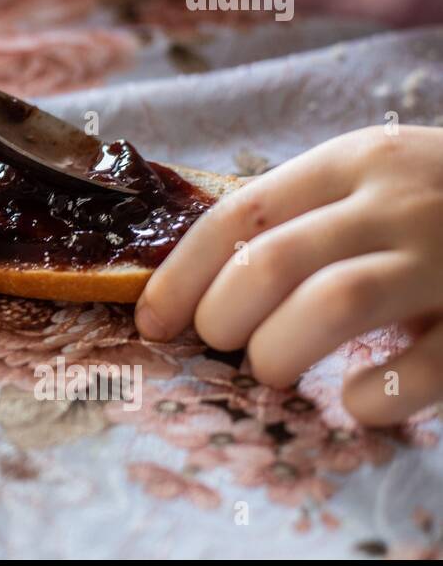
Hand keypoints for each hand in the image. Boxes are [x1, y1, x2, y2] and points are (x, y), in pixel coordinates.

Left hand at [136, 125, 442, 425]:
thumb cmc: (442, 198)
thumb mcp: (370, 181)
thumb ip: (300, 215)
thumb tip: (194, 284)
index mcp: (350, 163)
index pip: (236, 216)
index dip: (180, 276)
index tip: (151, 322)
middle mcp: (394, 202)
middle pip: (271, 262)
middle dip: (222, 317)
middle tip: (222, 345)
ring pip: (333, 302)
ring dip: (278, 350)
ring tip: (273, 370)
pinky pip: (426, 362)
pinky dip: (375, 394)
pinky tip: (355, 402)